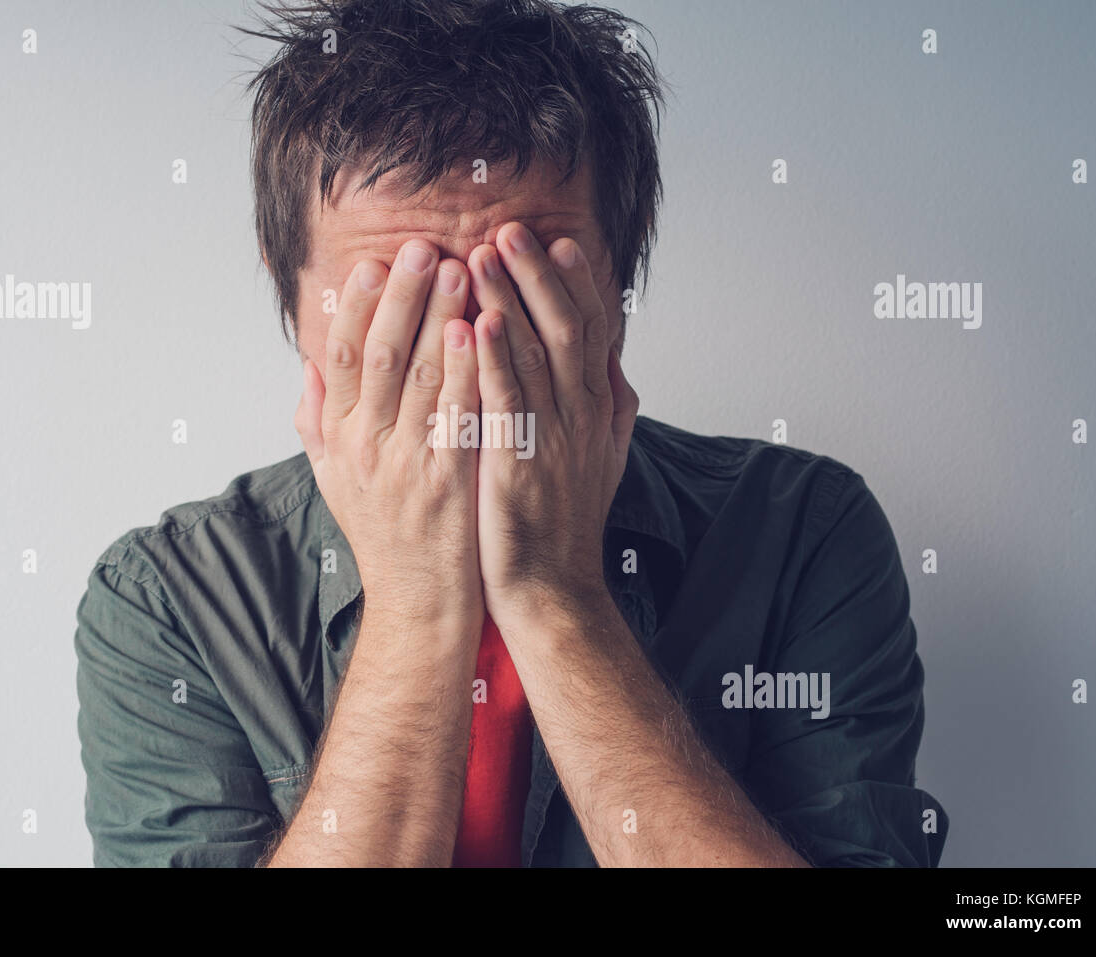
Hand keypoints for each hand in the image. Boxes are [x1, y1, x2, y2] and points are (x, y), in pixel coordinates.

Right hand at [295, 239, 483, 632]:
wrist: (419, 602)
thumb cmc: (383, 537)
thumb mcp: (333, 480)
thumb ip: (317, 422)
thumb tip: (307, 367)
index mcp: (339, 437)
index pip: (339, 356)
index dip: (354, 305)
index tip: (371, 263)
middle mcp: (366, 445)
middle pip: (377, 353)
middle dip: (399, 296)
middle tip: (420, 247)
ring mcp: (407, 463)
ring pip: (418, 375)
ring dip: (437, 316)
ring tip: (458, 267)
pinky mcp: (449, 480)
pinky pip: (456, 413)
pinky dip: (463, 369)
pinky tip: (478, 329)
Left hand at [465, 222, 638, 630]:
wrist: (553, 589)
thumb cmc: (564, 524)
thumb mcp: (601, 460)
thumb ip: (609, 409)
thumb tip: (616, 368)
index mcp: (600, 411)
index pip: (594, 332)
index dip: (577, 285)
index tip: (558, 244)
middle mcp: (584, 417)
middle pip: (568, 327)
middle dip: (539, 275)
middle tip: (511, 229)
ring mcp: (556, 439)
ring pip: (538, 353)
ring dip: (512, 299)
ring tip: (487, 254)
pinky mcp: (520, 464)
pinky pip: (509, 401)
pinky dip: (495, 358)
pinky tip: (478, 321)